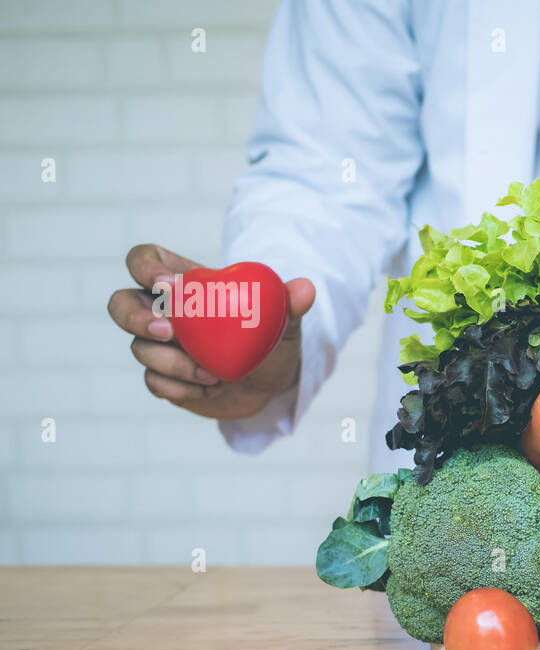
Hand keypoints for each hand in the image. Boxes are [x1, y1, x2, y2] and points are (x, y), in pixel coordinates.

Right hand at [108, 244, 314, 418]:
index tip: (170, 285)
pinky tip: (207, 387)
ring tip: (209, 372)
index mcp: (183, 285)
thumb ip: (290, 303)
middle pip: (121, 304)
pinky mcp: (165, 380)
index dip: (145, 267)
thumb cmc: (270, 341)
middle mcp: (162, 313)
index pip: (144, 260)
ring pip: (139, 348)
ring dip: (170, 361)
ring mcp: (159, 348)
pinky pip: (155, 382)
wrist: (272, 385)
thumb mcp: (283, 321)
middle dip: (135, 317)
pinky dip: (179, 387)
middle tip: (168, 331)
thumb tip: (305, 289)